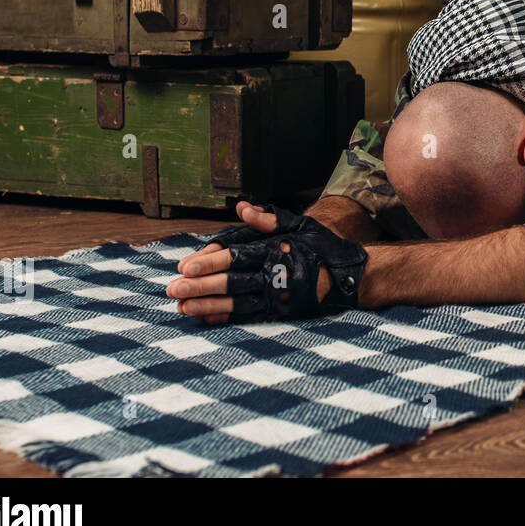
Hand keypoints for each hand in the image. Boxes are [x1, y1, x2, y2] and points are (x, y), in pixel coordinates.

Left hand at [166, 204, 366, 323]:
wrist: (352, 277)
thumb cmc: (324, 247)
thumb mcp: (302, 225)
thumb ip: (269, 220)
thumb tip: (242, 207)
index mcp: (276, 251)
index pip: (237, 256)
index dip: (210, 262)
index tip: (185, 266)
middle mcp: (275, 275)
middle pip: (231, 281)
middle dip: (199, 286)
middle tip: (172, 289)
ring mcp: (278, 297)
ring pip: (236, 302)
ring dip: (207, 305)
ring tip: (181, 307)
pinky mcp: (282, 313)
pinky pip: (249, 316)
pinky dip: (226, 317)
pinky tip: (205, 318)